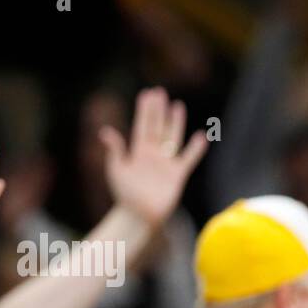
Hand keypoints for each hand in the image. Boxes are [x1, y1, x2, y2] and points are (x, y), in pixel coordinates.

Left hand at [99, 87, 207, 225]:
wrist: (139, 215)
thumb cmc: (125, 195)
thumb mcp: (116, 170)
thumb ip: (115, 150)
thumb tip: (106, 131)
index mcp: (137, 151)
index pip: (143, 125)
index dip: (145, 110)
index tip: (147, 94)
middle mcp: (153, 154)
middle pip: (157, 127)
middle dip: (158, 110)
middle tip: (160, 92)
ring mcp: (166, 163)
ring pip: (172, 138)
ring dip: (175, 122)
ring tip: (178, 105)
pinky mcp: (178, 175)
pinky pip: (189, 159)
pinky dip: (196, 149)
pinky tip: (201, 137)